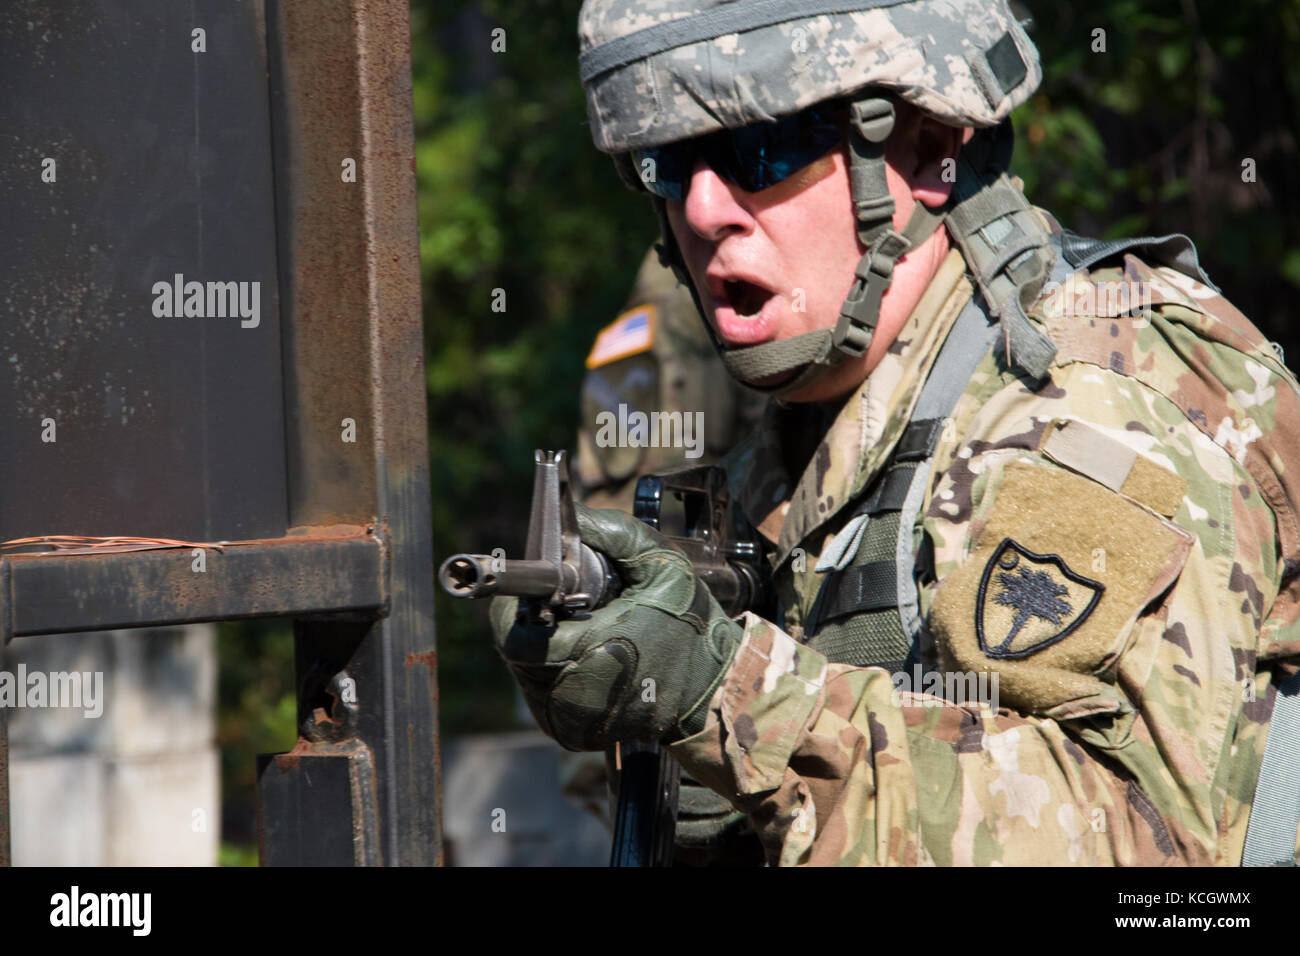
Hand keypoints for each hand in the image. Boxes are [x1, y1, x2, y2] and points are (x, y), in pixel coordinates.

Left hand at [490, 504, 741, 750]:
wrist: (716, 690)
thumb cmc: (692, 628)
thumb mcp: (664, 566)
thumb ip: (616, 534)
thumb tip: (573, 520)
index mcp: (591, 651)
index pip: (516, 635)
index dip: (516, 609)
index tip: (536, 592)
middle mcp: (573, 694)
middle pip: (516, 652)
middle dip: (533, 623)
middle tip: (563, 607)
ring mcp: (570, 718)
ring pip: (525, 674)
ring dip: (539, 648)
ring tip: (578, 631)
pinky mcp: (572, 732)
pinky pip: (541, 695)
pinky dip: (551, 672)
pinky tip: (582, 656)